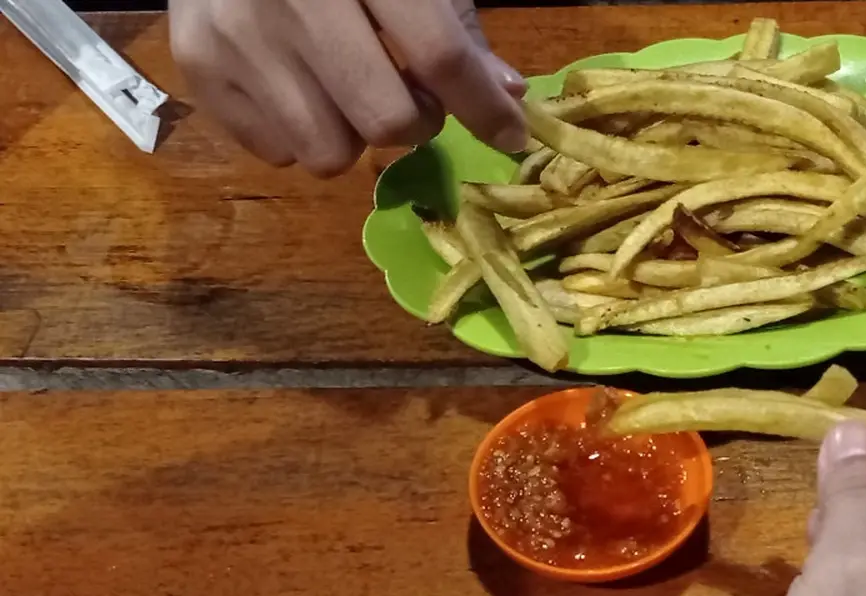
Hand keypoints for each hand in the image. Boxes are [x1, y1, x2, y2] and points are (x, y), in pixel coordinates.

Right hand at [170, 0, 526, 175]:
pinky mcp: (198, 65)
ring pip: (328, 153)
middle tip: (413, 97)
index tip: (511, 135)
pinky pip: (276, 152)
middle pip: (385, 120)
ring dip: (355, 135)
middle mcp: (291, 0)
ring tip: (347, 88)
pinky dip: (300, 133)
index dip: (484, 107)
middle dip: (417, 123)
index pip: (439, 55)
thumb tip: (507, 94)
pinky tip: (297, 84)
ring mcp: (236, 36)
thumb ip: (455, 24)